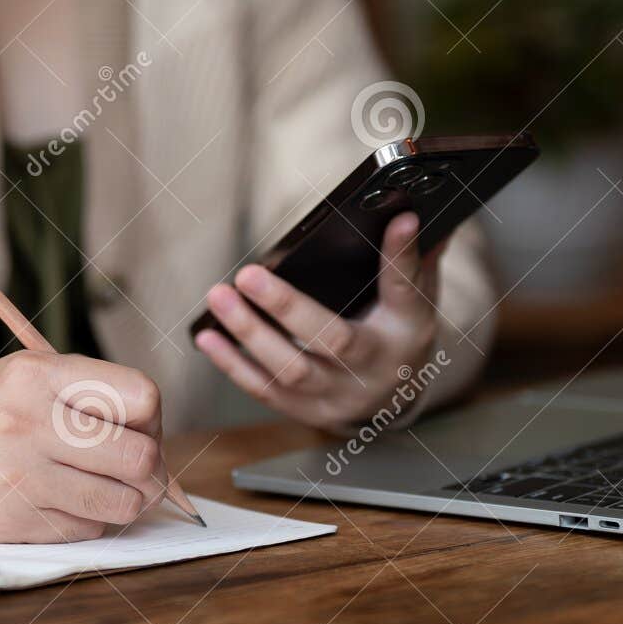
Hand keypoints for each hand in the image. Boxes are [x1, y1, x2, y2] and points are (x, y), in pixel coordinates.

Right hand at [0, 352, 166, 541]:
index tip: (137, 424)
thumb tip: (160, 447)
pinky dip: (86, 519)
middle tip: (130, 463)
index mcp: (37, 375)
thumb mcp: (28, 376)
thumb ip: (92, 396)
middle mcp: (27, 424)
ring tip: (99, 483)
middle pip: (141, 457)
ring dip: (124, 499)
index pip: (142, 397)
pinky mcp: (11, 523)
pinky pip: (86, 531)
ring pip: (123, 503)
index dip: (152, 416)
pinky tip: (60, 499)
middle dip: (149, 465)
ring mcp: (18, 479)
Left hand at [194, 212, 442, 430]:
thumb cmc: (397, 333)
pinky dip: (233, 365)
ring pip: (290, 370)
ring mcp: (339, 395)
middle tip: (248, 274)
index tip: (400, 218)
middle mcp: (373, 368)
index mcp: (407, 330)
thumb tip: (408, 212)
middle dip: (286, 306)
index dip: (401, 255)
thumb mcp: (414, 299)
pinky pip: (266, 390)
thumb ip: (411, 260)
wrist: (393, 398)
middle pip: (331, 339)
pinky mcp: (307, 411)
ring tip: (220, 297)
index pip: (407, 289)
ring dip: (249, 334)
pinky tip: (208, 338)